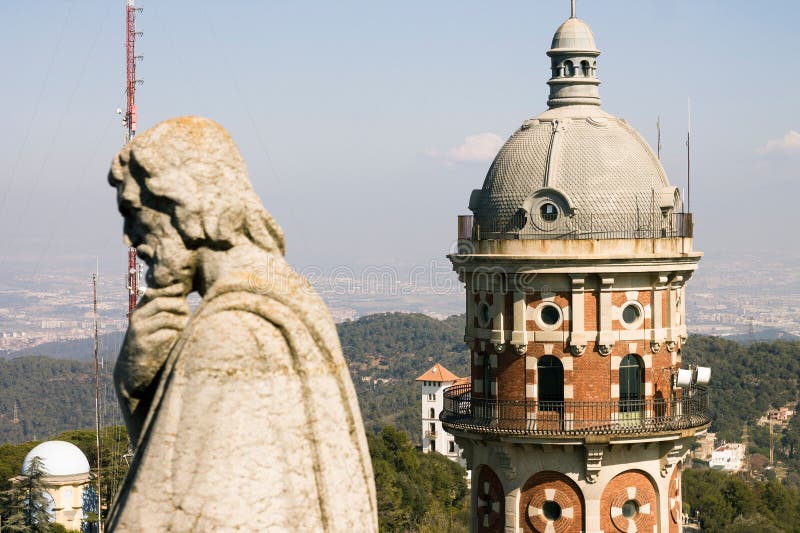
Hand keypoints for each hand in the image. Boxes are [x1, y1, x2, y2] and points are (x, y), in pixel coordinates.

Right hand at [115, 283, 189, 441]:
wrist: (135, 371)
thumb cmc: (153, 345)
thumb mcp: (158, 324)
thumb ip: (168, 309)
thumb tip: (183, 292)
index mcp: (141, 310)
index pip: (155, 292)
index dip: (170, 290)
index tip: (184, 290)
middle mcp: (137, 318)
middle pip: (161, 303)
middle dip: (178, 306)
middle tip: (188, 314)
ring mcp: (138, 331)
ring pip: (165, 318)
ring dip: (180, 322)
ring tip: (186, 327)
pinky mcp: (142, 345)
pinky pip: (165, 334)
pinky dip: (176, 334)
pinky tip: (179, 338)